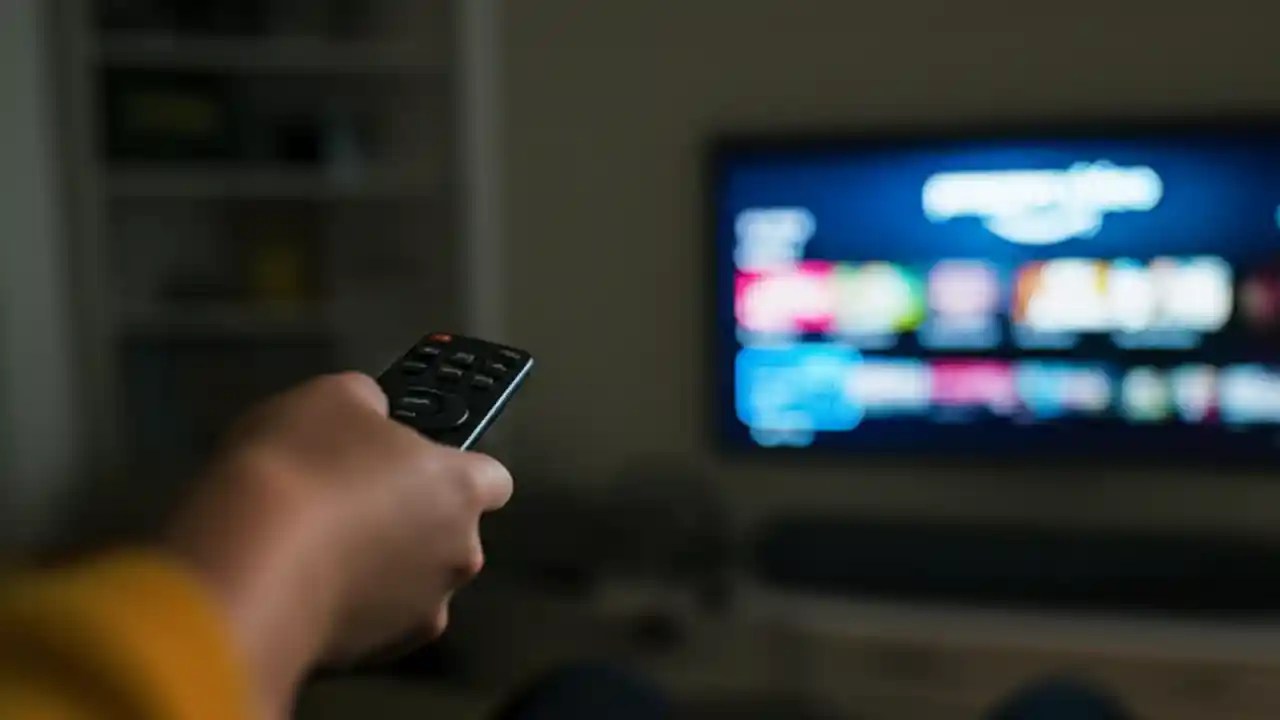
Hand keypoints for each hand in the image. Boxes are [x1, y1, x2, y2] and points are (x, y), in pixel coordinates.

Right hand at [167, 372, 511, 715]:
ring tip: (319, 548)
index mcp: (461, 488)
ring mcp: (425, 610)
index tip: (411, 464)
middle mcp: (461, 554)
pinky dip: (351, 607)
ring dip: (382, 567)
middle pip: (451, 533)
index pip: (492, 479)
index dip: (452, 469)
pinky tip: (306, 585)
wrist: (250, 567)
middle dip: (413, 520)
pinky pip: (376, 621)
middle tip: (352, 501)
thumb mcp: (331, 398)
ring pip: (415, 582)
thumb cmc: (301, 468)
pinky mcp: (381, 654)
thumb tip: (373, 414)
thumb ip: (370, 406)